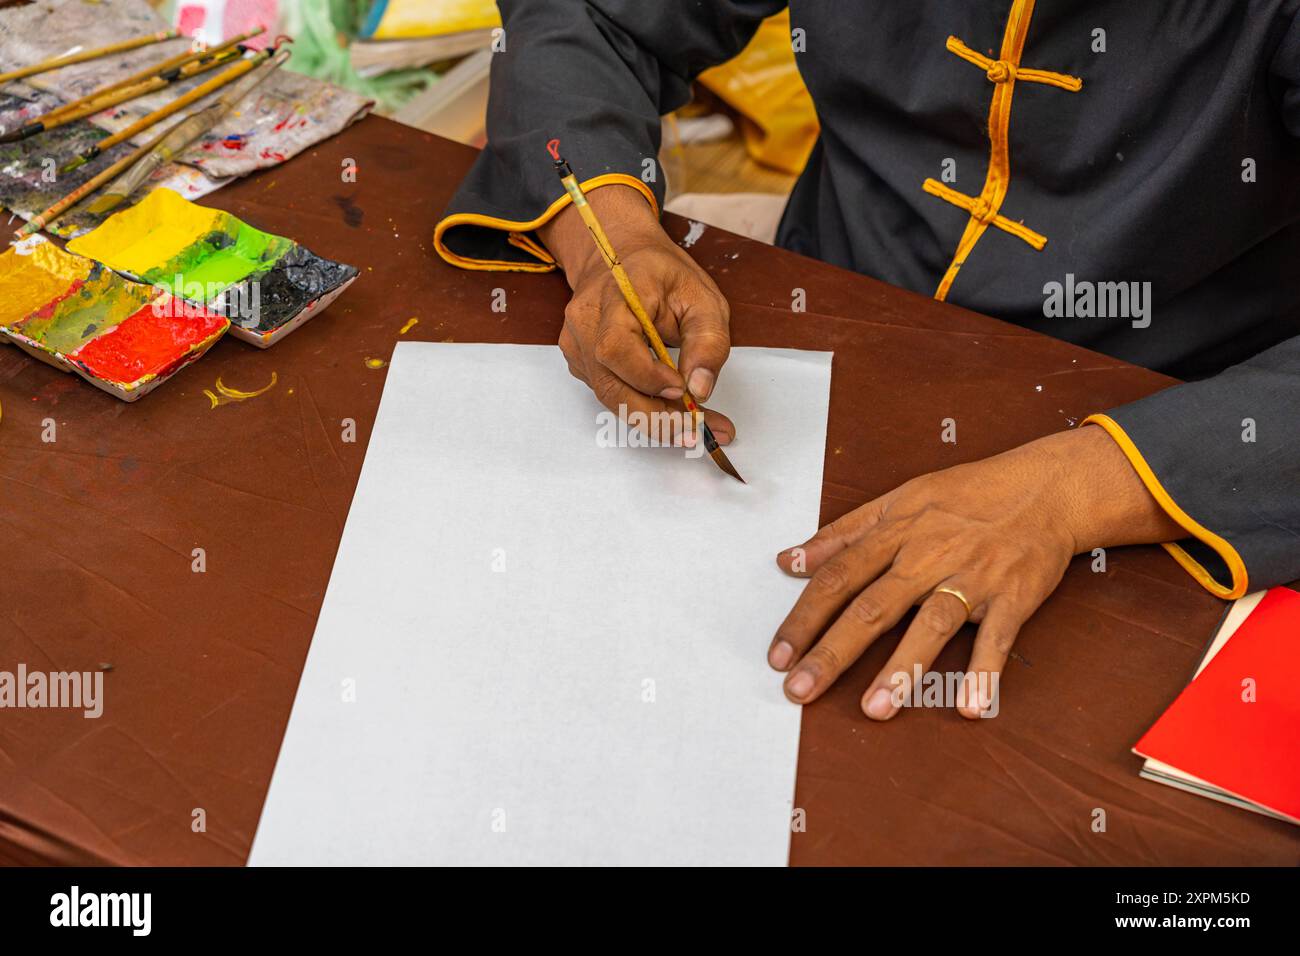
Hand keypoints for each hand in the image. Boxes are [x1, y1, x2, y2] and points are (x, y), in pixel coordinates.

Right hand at [538, 184, 732, 444]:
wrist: (619, 255)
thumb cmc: (662, 275)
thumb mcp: (702, 297)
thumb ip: (707, 342)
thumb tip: (700, 390)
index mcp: (614, 295)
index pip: (616, 348)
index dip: (647, 377)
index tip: (684, 390)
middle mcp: (584, 322)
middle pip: (610, 386)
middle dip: (658, 417)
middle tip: (701, 432)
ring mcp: (576, 345)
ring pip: (611, 397)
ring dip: (656, 418)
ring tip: (698, 425)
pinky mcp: (579, 362)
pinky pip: (610, 393)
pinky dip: (644, 407)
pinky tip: (673, 408)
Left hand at [769, 425, 1183, 719]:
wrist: (1045, 487)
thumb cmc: (967, 495)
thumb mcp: (898, 501)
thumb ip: (842, 535)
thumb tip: (788, 560)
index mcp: (895, 532)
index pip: (838, 578)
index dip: (804, 617)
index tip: (777, 655)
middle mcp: (928, 554)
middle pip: (872, 607)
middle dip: (833, 651)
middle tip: (800, 690)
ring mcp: (972, 576)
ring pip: (932, 623)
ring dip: (903, 667)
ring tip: (874, 709)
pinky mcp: (1014, 595)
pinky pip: (998, 636)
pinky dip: (986, 670)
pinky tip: (971, 706)